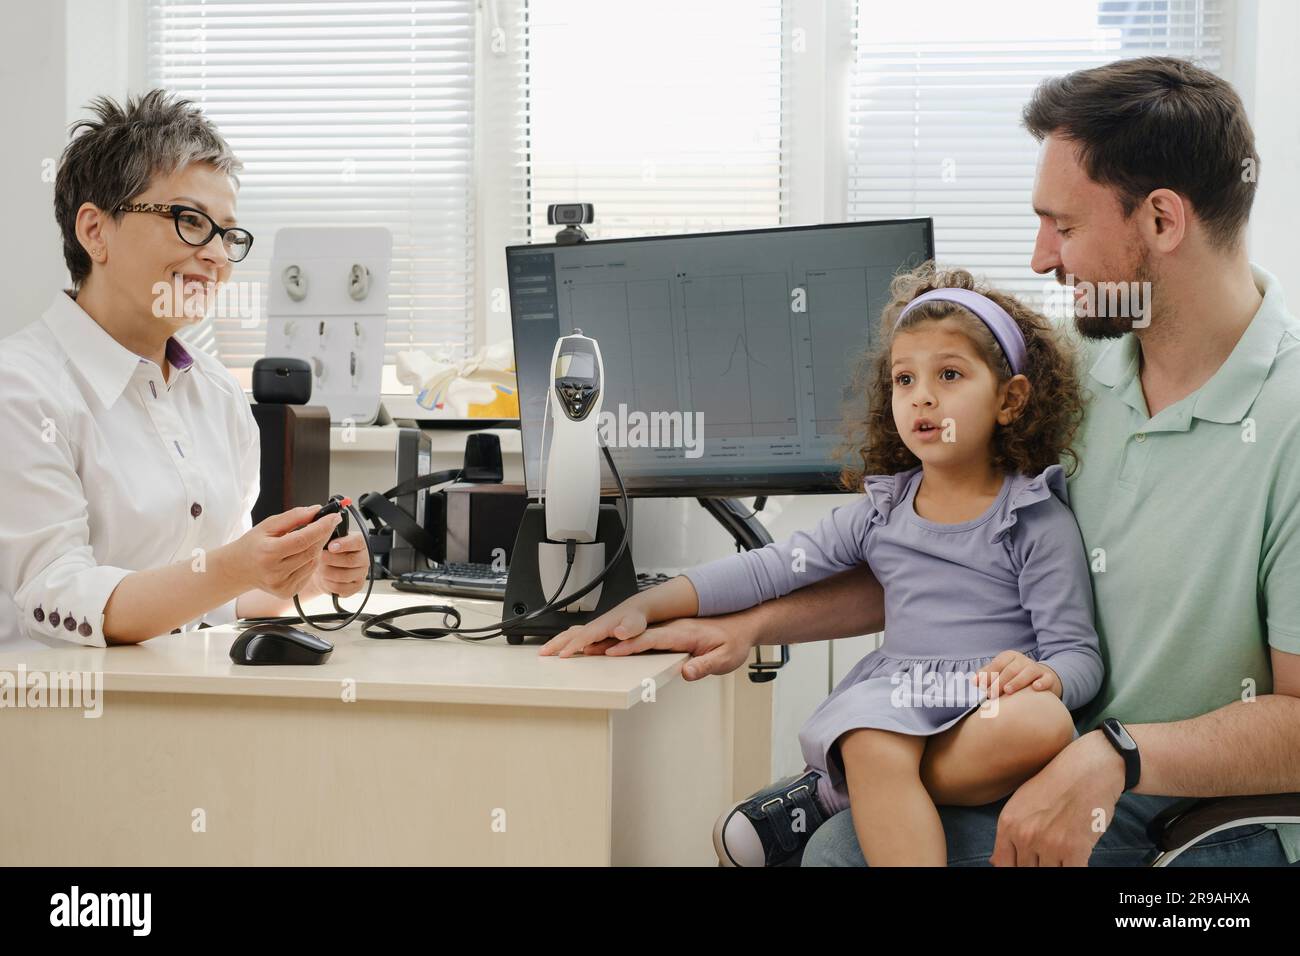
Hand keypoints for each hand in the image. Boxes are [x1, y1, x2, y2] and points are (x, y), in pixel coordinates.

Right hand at [223, 505, 341, 599]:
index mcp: (268, 553)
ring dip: (318, 548)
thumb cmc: (253, 544)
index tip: (334, 516)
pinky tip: (302, 554)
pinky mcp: (288, 592)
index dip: (322, 527)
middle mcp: (275, 572)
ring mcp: (282, 585)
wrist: (238, 569)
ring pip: (313, 563)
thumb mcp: (268, 525)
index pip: (303, 539)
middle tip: (328, 523)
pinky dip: (311, 561)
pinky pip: (309, 573)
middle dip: (323, 535)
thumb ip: (294, 516)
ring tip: (311, 538)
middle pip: (311, 551)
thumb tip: (317, 510)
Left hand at [310, 530, 368, 597]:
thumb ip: (329, 537)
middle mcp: (364, 558)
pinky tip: (325, 578)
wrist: (324, 569)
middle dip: (330, 560)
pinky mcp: (356, 587)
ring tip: (320, 568)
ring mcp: (362, 574)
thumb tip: (323, 534)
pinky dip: (329, 584)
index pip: (357, 541)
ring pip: (343, 576)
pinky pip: (340, 588)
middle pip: (350, 560)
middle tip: (319, 558)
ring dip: (327, 572)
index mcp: (359, 543)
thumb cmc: (328, 552)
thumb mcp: (329, 541)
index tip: (330, 547)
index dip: (344, 544)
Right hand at [539, 598, 650, 657]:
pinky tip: (560, 647)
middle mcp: (593, 626)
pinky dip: (563, 641)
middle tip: (542, 653)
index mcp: (601, 626)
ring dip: (555, 642)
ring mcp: (591, 629)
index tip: (562, 655)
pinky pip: (574, 636)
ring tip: (544, 651)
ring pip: (570, 634)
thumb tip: (619, 632)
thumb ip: (629, 629)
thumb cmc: (636, 619)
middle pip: (570, 635)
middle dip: (555, 643)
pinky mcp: (592, 632)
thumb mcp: (636, 624)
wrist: (636, 610)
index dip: (572, 646)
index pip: (584, 637)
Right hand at [549, 613, 755, 680]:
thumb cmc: (732, 639)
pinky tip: (580, 647)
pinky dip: (595, 639)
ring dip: (585, 638)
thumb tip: (687, 672)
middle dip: (590, 640)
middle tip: (564, 650)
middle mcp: (662, 626)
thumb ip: (707, 665)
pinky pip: (615, 634)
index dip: (624, 645)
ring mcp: (653, 627)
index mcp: (678, 631)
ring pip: (612, 630)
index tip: (604, 652)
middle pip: (619, 631)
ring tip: (559, 648)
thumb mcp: (727, 656)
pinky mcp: (650, 631)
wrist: (741, 621)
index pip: (645, 638)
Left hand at [975, 650, 1062, 697]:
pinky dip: (1041, 683)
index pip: (997, 664)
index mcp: (1009, 657)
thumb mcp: (1000, 672)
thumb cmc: (1014, 676)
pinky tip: (1035, 687)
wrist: (1040, 677)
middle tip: (991, 695)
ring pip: (1027, 672)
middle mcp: (1023, 660)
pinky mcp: (1047, 677)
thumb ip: (986, 675)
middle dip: (999, 682)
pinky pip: (1046, 679)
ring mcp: (1036, 668)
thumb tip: (973, 681)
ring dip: (1017, 681)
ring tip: (1008, 691)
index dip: (988, 675)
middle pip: (1010, 669)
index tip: (981, 687)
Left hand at [990, 729, 1126, 865]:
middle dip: (1039, 865)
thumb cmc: (1057, 783)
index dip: (1015, 867)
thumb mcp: (1022, 801)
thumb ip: (1009, 832)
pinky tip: (1077, 857)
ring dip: (1057, 866)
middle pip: (1026, 871)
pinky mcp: (1074, 849)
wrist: (1090, 768)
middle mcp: (1024, 835)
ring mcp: (1049, 843)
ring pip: (1048, 874)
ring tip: (1064, 851)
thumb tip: (996, 863)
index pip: (1003, 865)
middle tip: (1051, 852)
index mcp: (1008, 823)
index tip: (1029, 862)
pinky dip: (1074, 868)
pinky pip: (1071, 873)